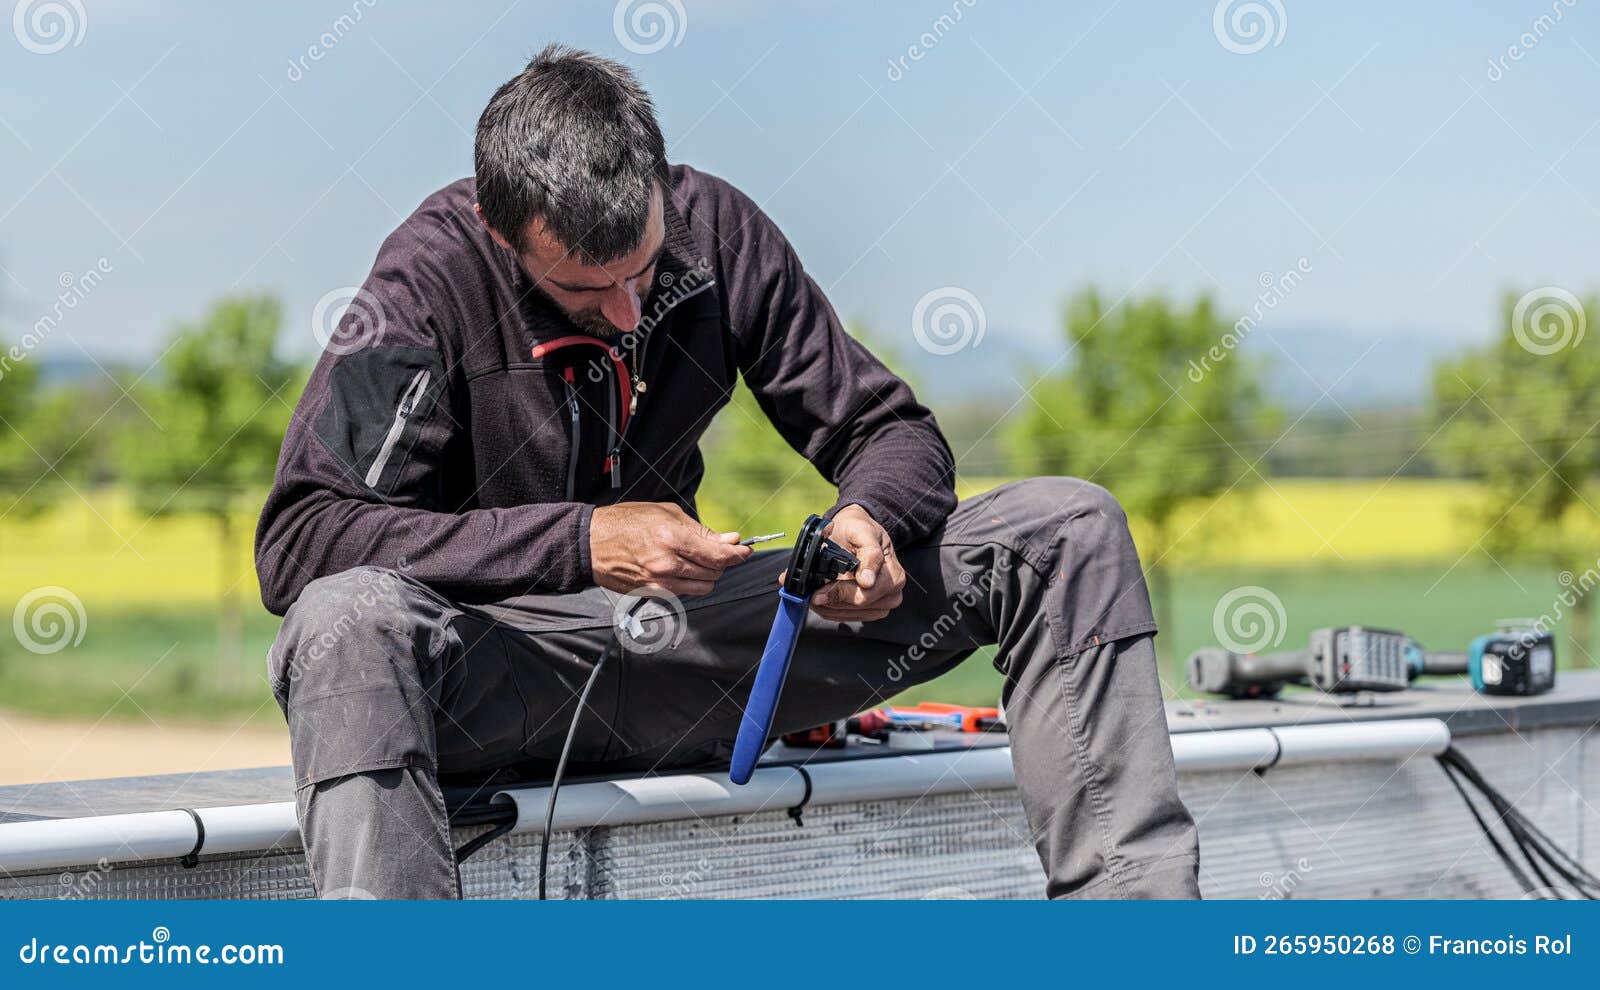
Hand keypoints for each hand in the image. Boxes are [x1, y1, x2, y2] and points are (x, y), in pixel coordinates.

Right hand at [590, 502, 750, 596]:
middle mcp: (668, 564)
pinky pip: (685, 593)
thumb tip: (728, 540)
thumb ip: (700, 530)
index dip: (738, 554)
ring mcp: (660, 583)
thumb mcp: (666, 513)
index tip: (745, 551)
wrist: (591, 543)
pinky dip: (690, 582)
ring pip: (703, 587)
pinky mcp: (653, 594)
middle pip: (714, 573)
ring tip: (695, 559)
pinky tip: (679, 568)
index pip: (719, 555)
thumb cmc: (626, 522)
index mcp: (673, 539)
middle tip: (715, 550)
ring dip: (707, 574)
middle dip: (721, 562)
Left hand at [800, 504, 904, 621]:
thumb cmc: (859, 530)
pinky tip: (819, 596)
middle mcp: (892, 594)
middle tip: (808, 592)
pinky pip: (844, 617)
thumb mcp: (863, 532)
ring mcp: (881, 606)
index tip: (817, 594)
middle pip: (856, 606)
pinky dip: (828, 608)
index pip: (865, 594)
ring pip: (847, 614)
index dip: (839, 593)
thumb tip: (867, 581)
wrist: (857, 533)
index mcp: (894, 576)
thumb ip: (869, 553)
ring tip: (811, 592)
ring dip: (826, 606)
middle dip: (830, 599)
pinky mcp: (868, 612)